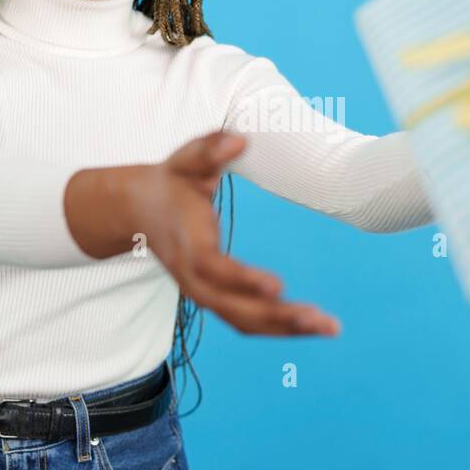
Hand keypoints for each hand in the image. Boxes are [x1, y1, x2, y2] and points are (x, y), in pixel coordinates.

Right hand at [129, 130, 341, 336]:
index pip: (213, 268)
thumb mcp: (184, 160)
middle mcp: (194, 278)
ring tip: (329, 327)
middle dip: (278, 318)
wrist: (140, 210)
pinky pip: (247, 320)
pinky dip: (279, 326)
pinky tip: (312, 324)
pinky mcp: (216, 297)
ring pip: (245, 321)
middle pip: (234, 309)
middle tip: (320, 320)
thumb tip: (238, 140)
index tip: (277, 286)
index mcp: (188, 244)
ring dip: (287, 328)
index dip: (244, 279)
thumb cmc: (171, 182)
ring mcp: (204, 293)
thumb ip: (209, 149)